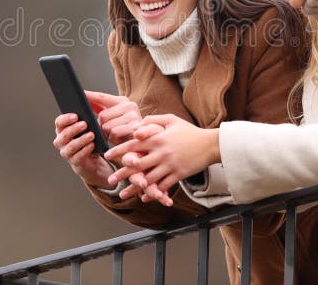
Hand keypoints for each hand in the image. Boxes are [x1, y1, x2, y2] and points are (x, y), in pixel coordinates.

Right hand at [53, 112, 114, 188]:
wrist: (91, 159)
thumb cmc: (88, 138)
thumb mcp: (88, 128)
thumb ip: (87, 119)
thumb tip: (91, 111)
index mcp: (62, 130)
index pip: (59, 122)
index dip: (66, 119)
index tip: (76, 116)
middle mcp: (61, 141)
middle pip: (64, 134)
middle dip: (74, 128)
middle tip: (85, 124)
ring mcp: (66, 153)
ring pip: (71, 146)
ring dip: (81, 140)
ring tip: (92, 135)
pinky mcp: (74, 162)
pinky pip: (78, 156)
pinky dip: (86, 150)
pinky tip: (92, 145)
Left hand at [86, 90, 141, 144]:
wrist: (141, 142)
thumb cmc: (123, 130)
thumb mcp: (113, 117)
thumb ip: (100, 107)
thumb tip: (85, 97)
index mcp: (123, 101)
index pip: (103, 97)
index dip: (91, 96)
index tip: (81, 93)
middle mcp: (130, 106)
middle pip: (102, 115)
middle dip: (102, 125)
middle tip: (108, 130)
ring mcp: (133, 116)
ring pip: (107, 125)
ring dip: (107, 133)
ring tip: (115, 135)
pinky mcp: (134, 127)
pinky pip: (114, 132)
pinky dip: (113, 138)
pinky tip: (119, 139)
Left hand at [105, 115, 220, 192]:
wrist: (210, 144)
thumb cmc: (190, 131)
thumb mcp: (171, 120)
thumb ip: (153, 120)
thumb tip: (138, 126)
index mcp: (158, 138)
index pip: (134, 144)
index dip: (119, 150)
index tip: (107, 155)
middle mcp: (161, 153)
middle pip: (137, 164)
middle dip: (122, 173)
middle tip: (110, 180)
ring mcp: (170, 165)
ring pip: (148, 179)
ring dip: (134, 188)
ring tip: (123, 194)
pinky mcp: (178, 174)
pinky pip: (163, 186)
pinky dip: (153, 193)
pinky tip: (144, 197)